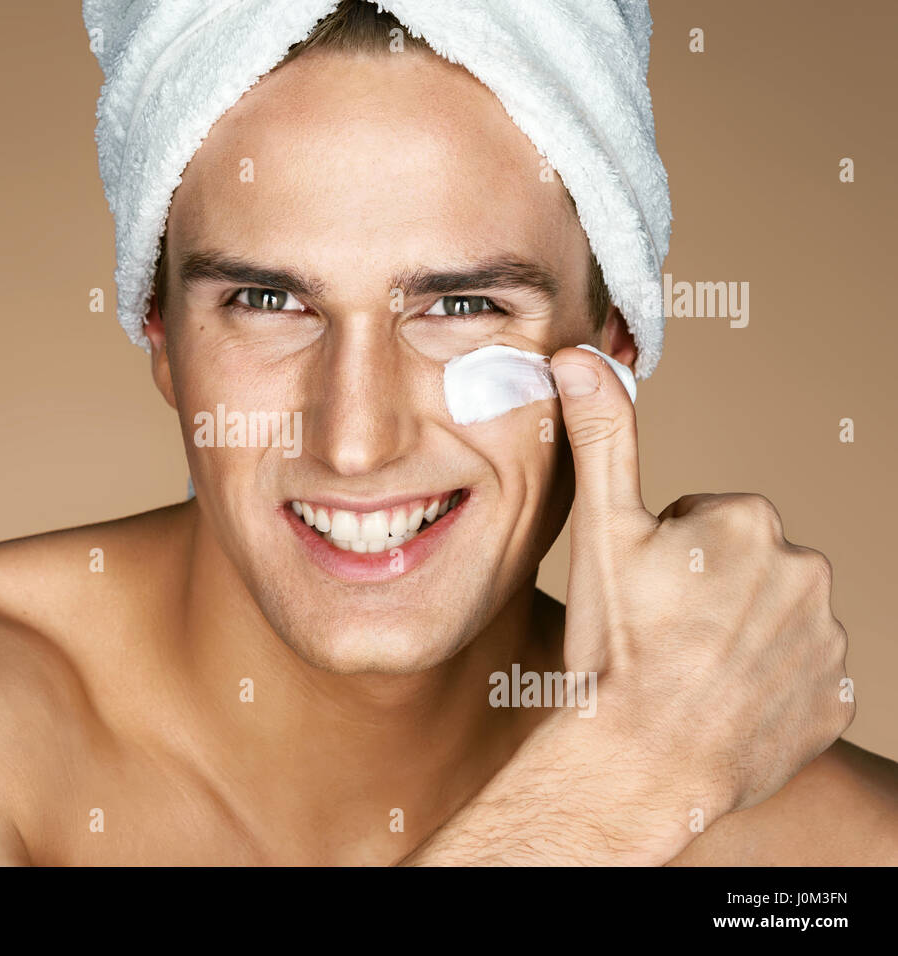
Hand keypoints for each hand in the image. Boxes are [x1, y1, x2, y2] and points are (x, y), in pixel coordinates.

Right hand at [550, 347, 854, 824]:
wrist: (642, 762)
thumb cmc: (617, 647)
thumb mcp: (600, 531)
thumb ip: (602, 437)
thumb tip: (582, 357)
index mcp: (748, 522)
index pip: (704, 519)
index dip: (661, 554)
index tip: (640, 592)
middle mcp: (805, 570)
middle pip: (742, 566)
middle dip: (705, 590)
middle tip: (657, 632)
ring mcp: (825, 640)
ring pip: (771, 618)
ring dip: (735, 636)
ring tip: (684, 670)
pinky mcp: (832, 698)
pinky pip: (798, 675)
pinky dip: (764, 684)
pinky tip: (717, 700)